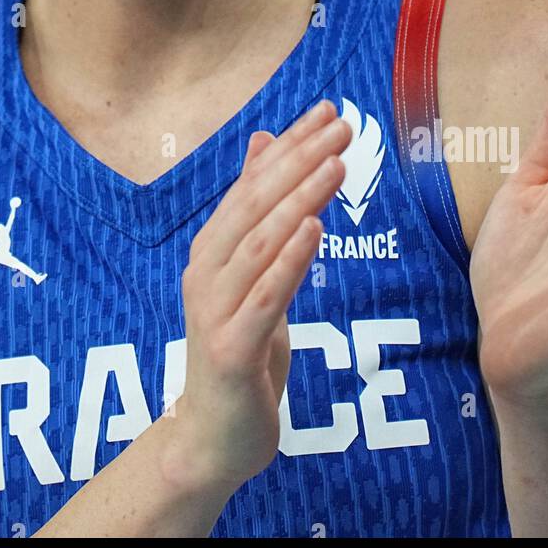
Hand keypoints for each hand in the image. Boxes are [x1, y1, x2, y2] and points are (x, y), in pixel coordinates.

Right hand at [168, 99, 349, 494]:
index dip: (291, 144)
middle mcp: (205, 270)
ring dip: (300, 200)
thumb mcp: (252, 276)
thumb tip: (265, 141)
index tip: (328, 110)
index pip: (253, 183)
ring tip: (337, 164)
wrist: (213, 437)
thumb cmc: (239, 350)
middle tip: (342, 125)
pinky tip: (316, 229)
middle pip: (255, 204)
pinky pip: (264, 297)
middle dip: (300, 160)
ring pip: (259, 242)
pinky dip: (289, 260)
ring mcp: (214, 309)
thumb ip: (256, 214)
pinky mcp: (232, 349)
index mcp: (211, 249)